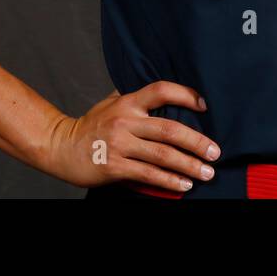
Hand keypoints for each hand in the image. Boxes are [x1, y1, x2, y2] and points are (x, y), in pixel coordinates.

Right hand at [42, 81, 220, 192]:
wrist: (61, 147)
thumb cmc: (91, 125)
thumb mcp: (111, 102)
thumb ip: (136, 98)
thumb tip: (167, 94)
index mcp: (127, 101)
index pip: (161, 90)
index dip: (185, 95)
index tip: (205, 105)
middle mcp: (125, 121)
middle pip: (169, 129)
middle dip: (197, 142)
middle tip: (215, 152)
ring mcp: (119, 144)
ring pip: (162, 155)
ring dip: (188, 165)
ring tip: (206, 172)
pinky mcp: (114, 167)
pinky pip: (148, 174)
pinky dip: (169, 181)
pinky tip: (183, 185)